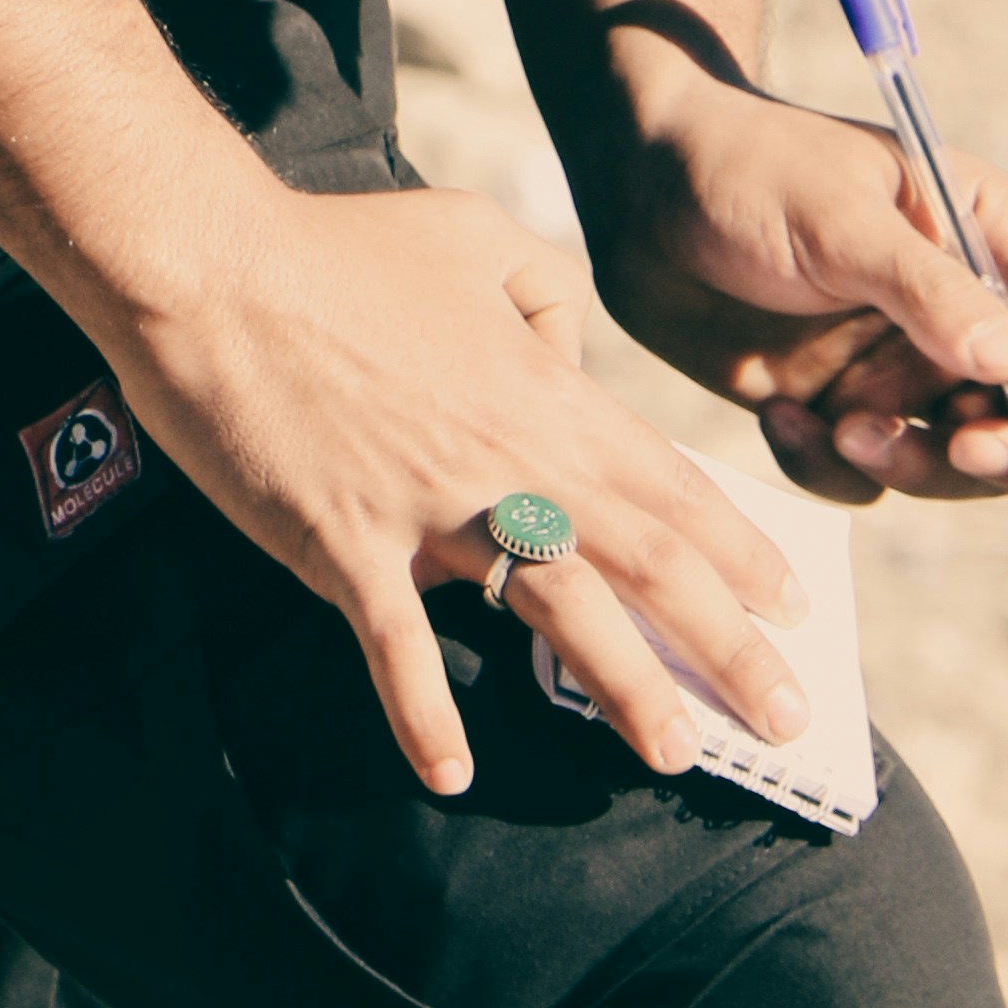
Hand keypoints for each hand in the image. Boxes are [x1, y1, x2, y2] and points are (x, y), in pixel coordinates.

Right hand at [108, 179, 814, 800]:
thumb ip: (549, 296)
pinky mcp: (344, 541)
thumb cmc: (342, 246)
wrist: (214, 266)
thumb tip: (573, 358)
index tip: (793, 609)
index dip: (739, 553)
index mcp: (547, 391)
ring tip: (673, 753)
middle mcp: (509, 457)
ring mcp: (428, 506)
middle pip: (645, 562)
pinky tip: (449, 774)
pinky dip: (420, 712)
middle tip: (785, 716)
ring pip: (552, 607)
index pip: (669, 486)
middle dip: (725, 645)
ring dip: (619, 686)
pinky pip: (394, 643)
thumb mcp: (476, 233)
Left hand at [586, 49, 1007, 510]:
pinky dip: (832, 471)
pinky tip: (776, 418)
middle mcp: (962, 308)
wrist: (635, 197)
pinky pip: (870, 481)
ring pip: (964, 461)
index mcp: (987, 232)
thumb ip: (926, 290)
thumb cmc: (742, 170)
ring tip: (840, 429)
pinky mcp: (842, 412)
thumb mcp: (835, 217)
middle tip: (961, 452)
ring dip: (916, 466)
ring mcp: (905, 367)